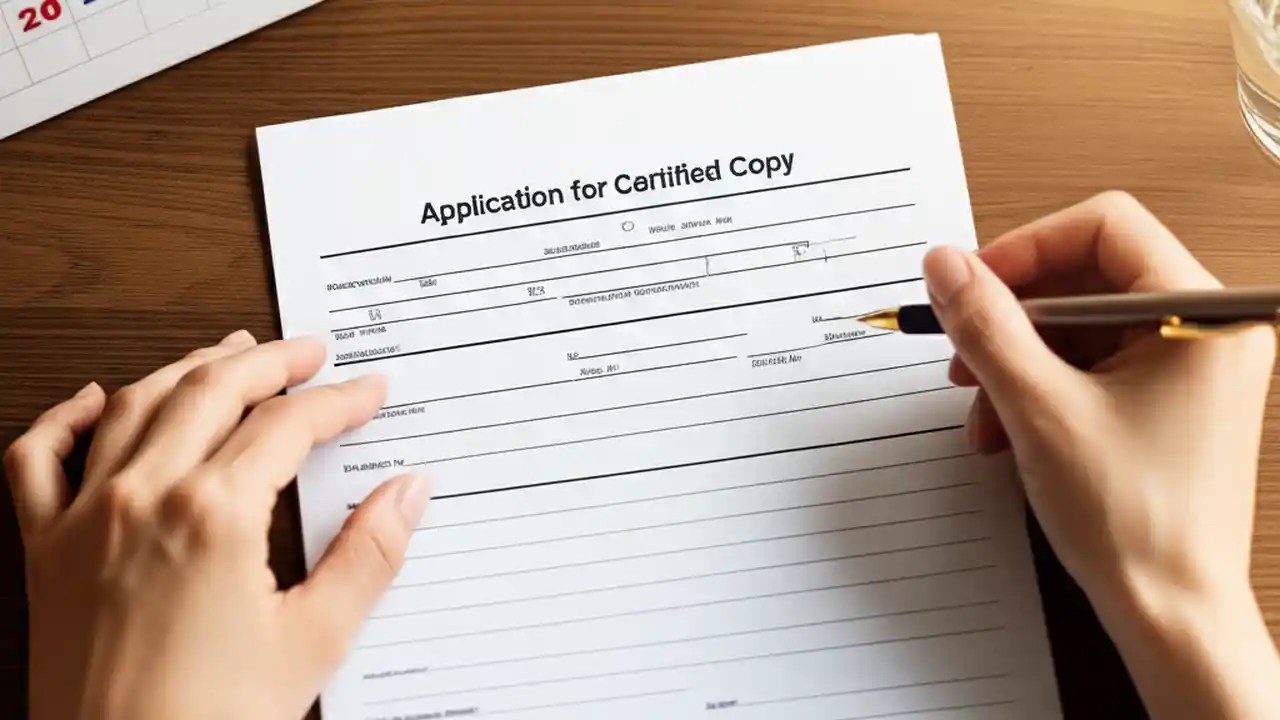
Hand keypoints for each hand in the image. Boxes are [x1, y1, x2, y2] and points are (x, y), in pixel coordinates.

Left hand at [3, 333, 428, 719]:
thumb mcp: (314, 639)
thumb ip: (369, 555)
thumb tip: (409, 492)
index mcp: (216, 514)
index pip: (288, 425)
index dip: (337, 400)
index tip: (366, 392)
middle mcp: (144, 496)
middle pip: (213, 389)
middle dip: (270, 361)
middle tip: (307, 351)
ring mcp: (85, 516)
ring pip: (134, 403)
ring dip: (187, 367)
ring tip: (227, 353)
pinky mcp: (45, 549)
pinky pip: (37, 458)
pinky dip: (63, 417)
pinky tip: (94, 400)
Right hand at [924, 191, 1279, 719]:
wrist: (1171, 612)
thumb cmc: (1134, 520)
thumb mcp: (1038, 408)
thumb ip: (987, 325)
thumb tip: (945, 264)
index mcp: (1201, 313)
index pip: (1105, 226)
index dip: (1025, 248)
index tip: (970, 284)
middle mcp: (1207, 328)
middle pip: (1088, 276)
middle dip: (1013, 317)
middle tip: (962, 352)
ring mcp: (1191, 366)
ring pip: (1081, 326)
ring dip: (1016, 361)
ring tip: (980, 409)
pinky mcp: (1170, 399)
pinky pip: (1092, 365)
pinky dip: (1040, 388)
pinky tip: (1004, 428)